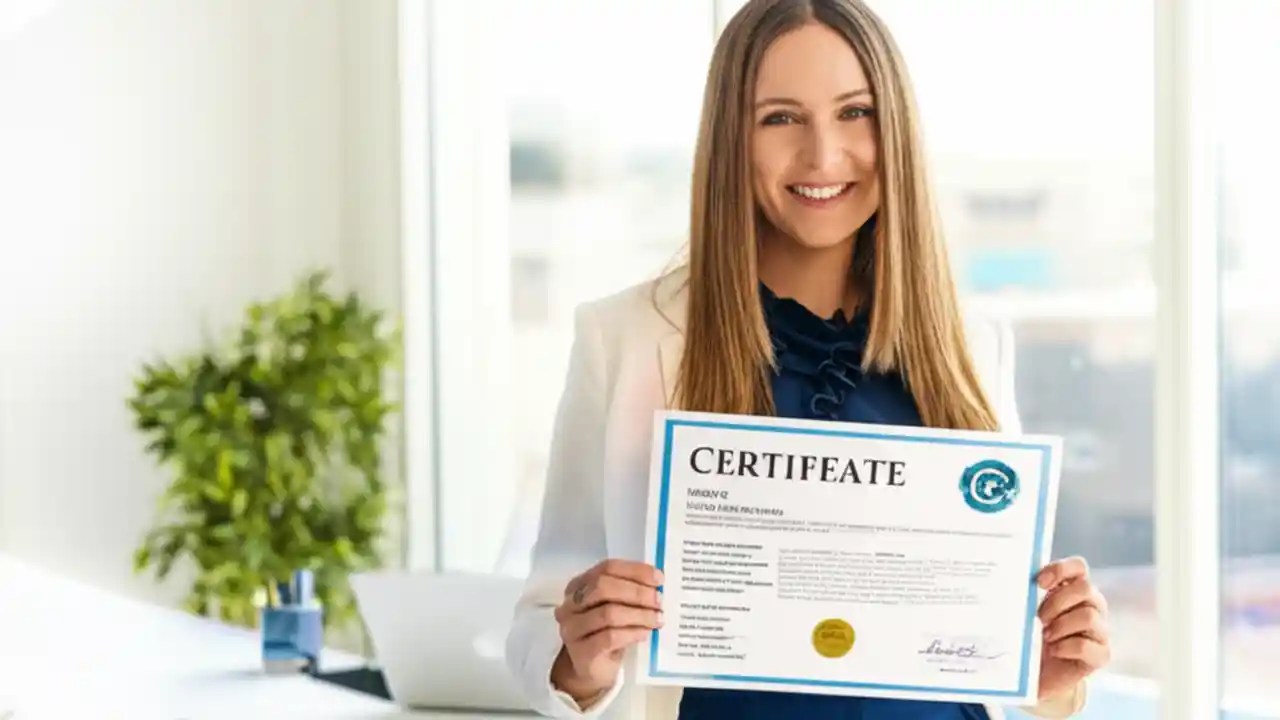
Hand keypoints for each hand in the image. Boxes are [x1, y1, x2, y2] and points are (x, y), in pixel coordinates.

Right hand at [551, 559, 664, 702]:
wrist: (591, 669)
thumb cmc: (606, 632)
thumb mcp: (615, 607)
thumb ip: (628, 592)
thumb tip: (657, 583)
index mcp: (579, 585)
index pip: (607, 568)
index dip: (635, 571)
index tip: (659, 578)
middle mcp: (570, 604)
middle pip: (603, 587)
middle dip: (637, 592)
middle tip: (659, 600)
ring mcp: (572, 628)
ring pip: (608, 613)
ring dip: (639, 614)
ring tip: (657, 618)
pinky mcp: (581, 652)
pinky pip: (610, 637)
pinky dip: (632, 632)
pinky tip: (645, 633)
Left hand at [1036, 556, 1110, 700]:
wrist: (1038, 674)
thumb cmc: (1032, 637)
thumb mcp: (1027, 612)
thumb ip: (1027, 595)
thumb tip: (1010, 580)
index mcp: (1075, 589)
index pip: (1079, 567)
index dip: (1060, 569)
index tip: (1038, 582)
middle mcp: (1093, 605)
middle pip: (1085, 588)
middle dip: (1057, 601)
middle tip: (1038, 617)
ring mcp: (1100, 630)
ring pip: (1089, 615)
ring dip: (1061, 625)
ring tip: (1044, 635)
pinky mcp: (1101, 654)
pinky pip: (1087, 646)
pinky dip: (1065, 647)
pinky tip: (1053, 650)